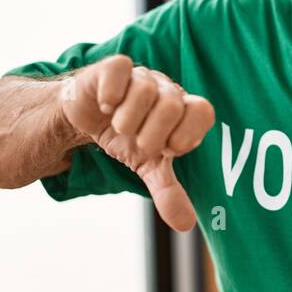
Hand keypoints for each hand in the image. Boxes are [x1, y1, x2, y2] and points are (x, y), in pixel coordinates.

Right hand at [59, 54, 214, 231]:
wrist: (88, 117)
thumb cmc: (127, 138)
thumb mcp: (148, 166)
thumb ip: (168, 191)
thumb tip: (185, 225)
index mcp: (184, 110)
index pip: (203, 111)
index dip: (185, 136)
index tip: (165, 151)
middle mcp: (167, 88)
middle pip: (172, 106)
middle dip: (151, 135)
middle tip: (137, 142)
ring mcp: (141, 75)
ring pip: (145, 90)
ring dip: (127, 120)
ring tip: (119, 126)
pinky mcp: (113, 67)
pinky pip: (120, 70)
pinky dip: (111, 95)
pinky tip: (106, 105)